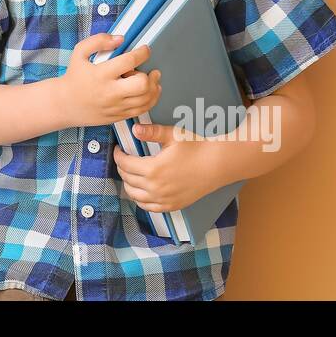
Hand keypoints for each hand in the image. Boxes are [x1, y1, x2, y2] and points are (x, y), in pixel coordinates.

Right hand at [58, 33, 160, 127]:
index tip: (145, 50)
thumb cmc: (74, 78)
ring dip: (154, 87)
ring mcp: (115, 106)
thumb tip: (119, 39)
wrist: (64, 104)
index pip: (129, 61)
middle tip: (150, 70)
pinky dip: (150, 100)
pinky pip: (142, 110)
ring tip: (152, 79)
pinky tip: (148, 92)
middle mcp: (110, 92)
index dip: (143, 53)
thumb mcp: (79, 53)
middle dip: (150, 75)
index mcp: (101, 74)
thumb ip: (98, 41)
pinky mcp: (118, 116)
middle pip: (142, 84)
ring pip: (146, 99)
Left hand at [113, 121, 227, 213]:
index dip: (118, 155)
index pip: (125, 164)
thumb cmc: (196, 147)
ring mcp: (163, 199)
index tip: (118, 149)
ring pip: (134, 196)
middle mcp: (155, 188)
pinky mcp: (172, 206)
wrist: (217, 164)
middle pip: (127, 179)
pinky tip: (141, 190)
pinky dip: (140, 199)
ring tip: (130, 173)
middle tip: (123, 159)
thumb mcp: (173, 135)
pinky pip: (148, 207)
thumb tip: (134, 129)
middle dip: (122, 168)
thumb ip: (151, 132)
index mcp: (153, 169)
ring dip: (128, 184)